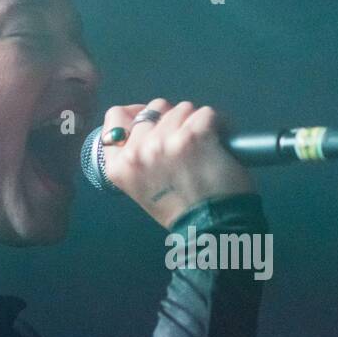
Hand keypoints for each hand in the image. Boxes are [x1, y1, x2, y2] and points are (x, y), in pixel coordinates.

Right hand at [98, 99, 255, 227]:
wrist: (212, 228)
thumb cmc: (181, 210)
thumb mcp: (143, 186)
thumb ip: (139, 155)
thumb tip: (151, 122)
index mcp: (119, 165)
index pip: (116, 117)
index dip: (137, 113)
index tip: (155, 121)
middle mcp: (137, 151)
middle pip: (155, 109)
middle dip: (174, 120)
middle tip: (188, 143)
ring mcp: (164, 142)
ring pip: (183, 108)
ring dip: (197, 122)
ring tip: (206, 147)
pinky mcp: (194, 136)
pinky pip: (207, 113)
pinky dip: (220, 124)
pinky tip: (221, 143)